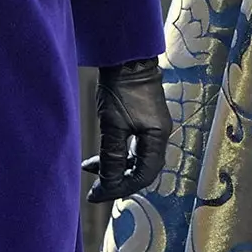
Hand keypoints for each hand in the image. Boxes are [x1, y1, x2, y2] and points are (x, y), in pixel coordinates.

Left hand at [84, 59, 172, 202]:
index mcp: (157, 138)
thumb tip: (109, 185)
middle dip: (118, 181)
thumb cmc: (121, 89)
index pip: (143, 175)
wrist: (127, 57)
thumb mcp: (113, 126)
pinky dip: (117, 154)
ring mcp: (153, 127)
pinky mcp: (144, 119)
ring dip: (115, 167)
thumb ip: (113, 157)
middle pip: (142, 170)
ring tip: (91, 170)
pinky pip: (133, 146)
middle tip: (95, 188)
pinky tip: (99, 156)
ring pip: (135, 158)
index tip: (98, 194)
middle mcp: (159, 135)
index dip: (121, 188)